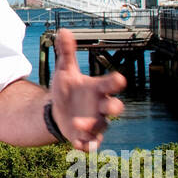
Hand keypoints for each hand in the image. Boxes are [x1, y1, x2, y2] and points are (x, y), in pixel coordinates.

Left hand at [50, 29, 125, 150]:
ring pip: (101, 127)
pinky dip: (86, 146)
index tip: (119, 79)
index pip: (111, 84)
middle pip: (115, 107)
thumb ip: (67, 53)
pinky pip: (92, 145)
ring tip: (77, 125)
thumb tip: (63, 31)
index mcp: (98, 89)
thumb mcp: (65, 71)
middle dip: (114, 107)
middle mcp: (100, 106)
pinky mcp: (87, 137)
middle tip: (109, 106)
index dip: (116, 82)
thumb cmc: (68, 90)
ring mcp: (95, 123)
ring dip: (91, 127)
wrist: (58, 111)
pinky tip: (77, 145)